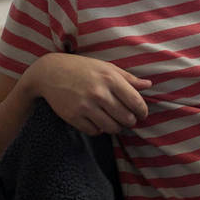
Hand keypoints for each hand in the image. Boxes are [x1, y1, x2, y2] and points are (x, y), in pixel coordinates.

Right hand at [26, 53, 150, 135]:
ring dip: (116, 127)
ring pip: (112, 128)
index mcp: (110, 79)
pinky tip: (98, 121)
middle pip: (126, 118)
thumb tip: (148, 85)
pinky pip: (94, 131)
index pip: (136, 102)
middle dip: (130, 121)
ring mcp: (85, 106)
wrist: (50, 73)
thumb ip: (128, 78)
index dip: (142, 111)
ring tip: (115, 121)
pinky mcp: (73, 117)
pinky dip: (99, 129)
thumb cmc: (82, 68)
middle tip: (127, 118)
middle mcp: (99, 94)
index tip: (142, 114)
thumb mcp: (106, 67)